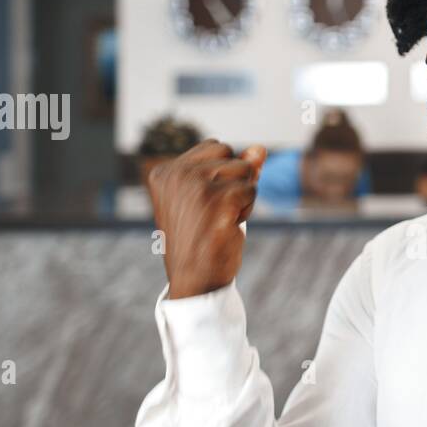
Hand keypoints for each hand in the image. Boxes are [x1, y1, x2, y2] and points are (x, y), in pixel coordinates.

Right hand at [148, 140, 266, 299]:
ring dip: (242, 195)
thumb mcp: (214, 196)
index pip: (215, 146)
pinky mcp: (217, 200)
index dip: (222, 174)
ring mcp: (195, 186)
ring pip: (245, 170)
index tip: (203, 203)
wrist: (195, 280)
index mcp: (165, 172)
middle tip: (214, 212)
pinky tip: (227, 226)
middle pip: (230, 153)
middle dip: (233, 180)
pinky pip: (251, 190)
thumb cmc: (203, 238)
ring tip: (220, 219)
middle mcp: (176, 174)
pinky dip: (247, 209)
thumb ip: (235, 168)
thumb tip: (261, 149)